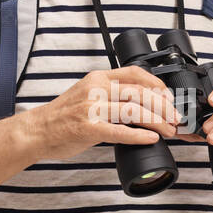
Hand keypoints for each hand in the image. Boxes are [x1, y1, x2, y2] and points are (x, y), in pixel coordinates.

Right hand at [27, 66, 181, 160]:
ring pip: (133, 111)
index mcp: (98, 78)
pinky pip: (119, 131)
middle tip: (175, 118)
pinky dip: (138, 136)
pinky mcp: (87, 128)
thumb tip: (143, 103)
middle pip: (139, 93)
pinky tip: (151, 139)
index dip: (157, 85)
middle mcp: (96, 89)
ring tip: (169, 131)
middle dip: (163, 107)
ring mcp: (91, 108)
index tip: (170, 98)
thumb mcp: (88, 94)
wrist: (37, 131)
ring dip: (156, 122)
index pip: (135, 73)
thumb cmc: (64, 116)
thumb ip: (111, 94)